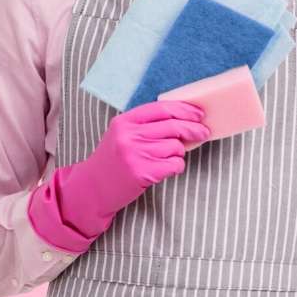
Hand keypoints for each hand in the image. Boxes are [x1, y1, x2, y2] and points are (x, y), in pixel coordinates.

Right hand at [29, 100, 208, 247]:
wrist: (92, 187)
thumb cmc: (113, 160)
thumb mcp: (122, 134)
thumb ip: (146, 125)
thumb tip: (184, 118)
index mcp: (125, 121)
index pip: (162, 108)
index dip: (185, 110)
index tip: (199, 114)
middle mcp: (129, 135)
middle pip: (173, 126)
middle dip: (194, 129)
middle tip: (204, 132)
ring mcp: (136, 154)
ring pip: (176, 147)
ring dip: (179, 153)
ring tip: (168, 159)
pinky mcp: (143, 172)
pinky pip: (175, 165)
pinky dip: (177, 167)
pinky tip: (167, 169)